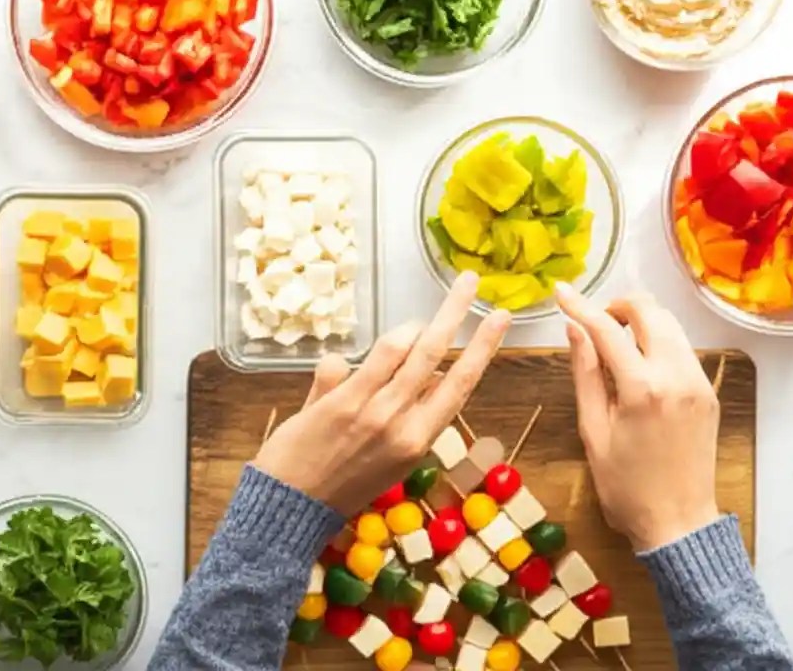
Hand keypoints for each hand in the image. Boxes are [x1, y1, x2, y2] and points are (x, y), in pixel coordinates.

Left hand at [254, 272, 511, 515]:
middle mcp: (403, 424)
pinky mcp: (342, 401)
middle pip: (437, 355)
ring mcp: (373, 410)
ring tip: (418, 318)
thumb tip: (406, 371)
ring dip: (413, 324)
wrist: (292, 510)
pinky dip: (374, 345)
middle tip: (471, 282)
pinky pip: (369, 357)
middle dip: (455, 313)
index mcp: (419, 441)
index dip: (483, 347)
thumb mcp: (384, 459)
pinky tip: (364, 350)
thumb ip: (396, 411)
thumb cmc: (337, 487)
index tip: (499, 319)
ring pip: (403, 348)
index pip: (460, 384)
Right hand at [556, 283, 720, 551]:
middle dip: (619, 305)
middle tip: (595, 322)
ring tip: (615, 343)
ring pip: (670, 325)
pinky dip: (658, 343)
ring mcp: (698, 382)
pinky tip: (639, 365)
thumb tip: (575, 330)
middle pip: (650, 311)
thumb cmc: (625, 486)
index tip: (561, 293)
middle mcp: (676, 376)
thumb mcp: (593, 431)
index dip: (581, 305)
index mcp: (641, 389)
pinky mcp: (708, 392)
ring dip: (641, 321)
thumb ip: (585, 375)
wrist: (678, 523)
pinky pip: (682, 349)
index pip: (607, 329)